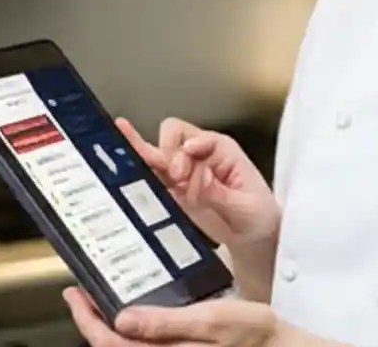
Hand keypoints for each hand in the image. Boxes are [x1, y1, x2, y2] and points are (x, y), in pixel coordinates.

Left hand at [64, 287, 279, 346]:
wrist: (276, 346)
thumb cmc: (250, 334)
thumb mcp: (211, 321)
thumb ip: (166, 323)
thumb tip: (122, 320)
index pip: (109, 343)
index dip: (86, 320)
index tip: (74, 295)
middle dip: (92, 321)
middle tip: (81, 293)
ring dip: (110, 325)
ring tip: (102, 298)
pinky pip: (146, 345)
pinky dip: (133, 329)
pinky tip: (135, 311)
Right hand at [117, 117, 279, 248]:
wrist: (254, 239)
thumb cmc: (258, 215)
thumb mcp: (245, 206)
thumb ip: (218, 192)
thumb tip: (197, 177)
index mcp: (221, 151)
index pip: (193, 138)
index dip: (183, 151)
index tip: (182, 172)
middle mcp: (200, 156)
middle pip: (171, 138)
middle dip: (166, 154)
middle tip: (174, 176)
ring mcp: (185, 173)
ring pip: (157, 154)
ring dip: (144, 155)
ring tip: (122, 144)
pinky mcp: (174, 191)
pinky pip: (152, 177)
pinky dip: (138, 170)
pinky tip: (120, 158)